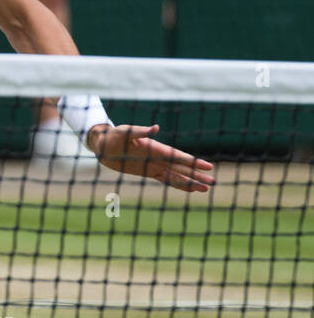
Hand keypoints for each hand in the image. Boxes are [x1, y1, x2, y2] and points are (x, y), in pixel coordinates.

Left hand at [87, 124, 215, 191]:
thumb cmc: (114, 136)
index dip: (194, 162)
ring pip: (176, 176)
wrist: (104, 145)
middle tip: (213, 183)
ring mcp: (154, 165)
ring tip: (205, 190)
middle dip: (197, 176)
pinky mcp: (148, 172)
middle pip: (182, 169)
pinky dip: (177, 185)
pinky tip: (189, 189)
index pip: (179, 157)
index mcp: (156, 148)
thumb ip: (140, 131)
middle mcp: (158, 158)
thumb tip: (155, 127)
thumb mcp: (126, 132)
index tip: (208, 167)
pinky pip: (166, 180)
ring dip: (190, 183)